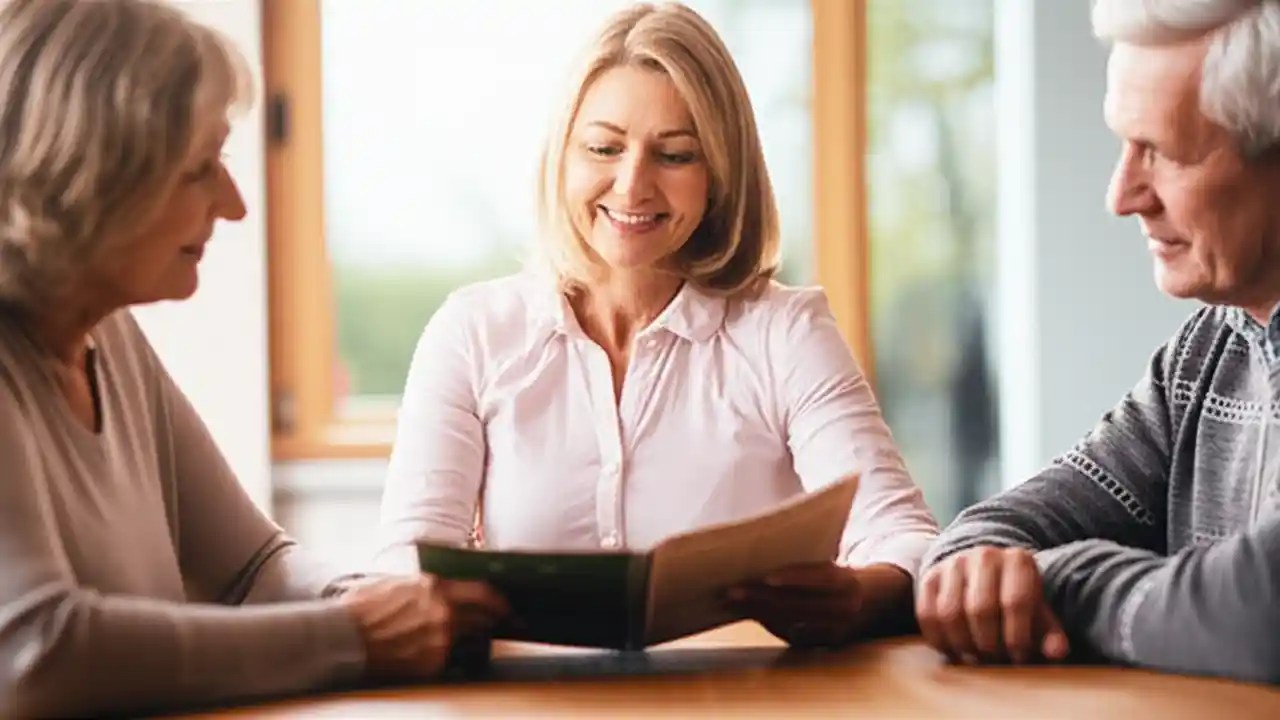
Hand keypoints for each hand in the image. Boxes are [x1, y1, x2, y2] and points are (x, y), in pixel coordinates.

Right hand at [340, 574, 508, 679]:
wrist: (343, 636)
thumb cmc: (362, 606)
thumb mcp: (395, 583)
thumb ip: (422, 586)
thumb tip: (438, 588)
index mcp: (434, 587)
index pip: (482, 593)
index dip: (498, 601)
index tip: (505, 606)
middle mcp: (443, 612)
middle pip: (481, 617)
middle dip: (493, 621)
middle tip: (501, 624)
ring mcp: (439, 639)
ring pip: (465, 638)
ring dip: (467, 637)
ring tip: (458, 637)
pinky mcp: (430, 662)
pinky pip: (445, 657)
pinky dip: (441, 654)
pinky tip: (427, 650)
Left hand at [724, 562, 863, 646]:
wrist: (882, 600)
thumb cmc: (846, 574)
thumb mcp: (836, 565)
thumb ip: (811, 564)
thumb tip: (766, 554)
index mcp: (847, 581)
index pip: (818, 578)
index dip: (793, 577)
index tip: (766, 576)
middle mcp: (844, 607)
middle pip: (797, 603)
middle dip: (762, 597)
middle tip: (732, 590)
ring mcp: (837, 629)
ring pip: (793, 621)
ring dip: (760, 612)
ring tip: (735, 603)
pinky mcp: (829, 644)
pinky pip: (795, 636)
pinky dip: (773, 625)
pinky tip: (753, 615)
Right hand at [915, 546, 1069, 664]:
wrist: (985, 572)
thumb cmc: (1017, 598)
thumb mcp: (1039, 613)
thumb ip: (1050, 634)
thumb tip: (1056, 652)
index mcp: (1018, 560)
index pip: (1016, 602)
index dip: (1017, 637)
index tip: (1019, 658)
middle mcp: (984, 555)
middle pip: (980, 609)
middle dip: (988, 644)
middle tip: (994, 661)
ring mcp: (954, 563)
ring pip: (950, 613)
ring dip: (962, 645)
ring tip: (975, 658)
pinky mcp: (930, 575)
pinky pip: (927, 613)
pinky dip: (938, 639)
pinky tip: (953, 651)